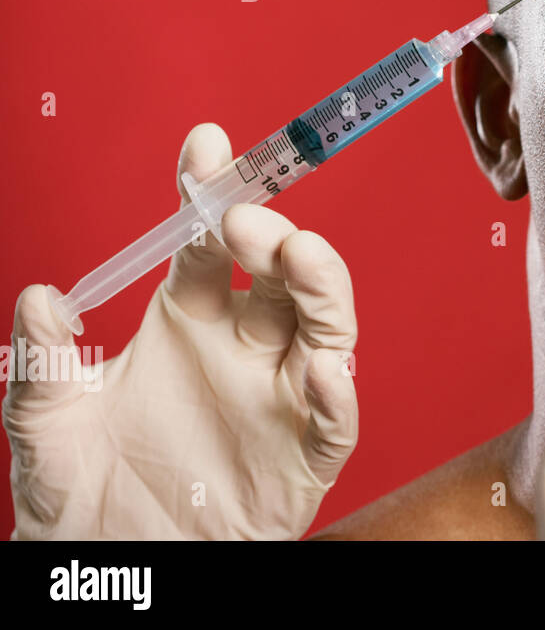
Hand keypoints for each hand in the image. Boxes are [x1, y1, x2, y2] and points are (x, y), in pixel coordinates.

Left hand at [3, 123, 358, 538]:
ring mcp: (280, 394)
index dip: (213, 190)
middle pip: (284, 272)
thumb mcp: (46, 420)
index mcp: (189, 319)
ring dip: (322, 284)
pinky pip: (334, 417)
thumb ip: (43, 360)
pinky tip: (321, 369)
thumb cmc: (82, 492)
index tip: (206, 144)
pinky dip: (337, 392)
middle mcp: (244, 346)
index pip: (214, 242)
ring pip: (327, 325)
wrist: (109, 569)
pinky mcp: (306, 451)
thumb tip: (38, 296)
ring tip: (299, 255)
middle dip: (275, 233)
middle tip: (246, 215)